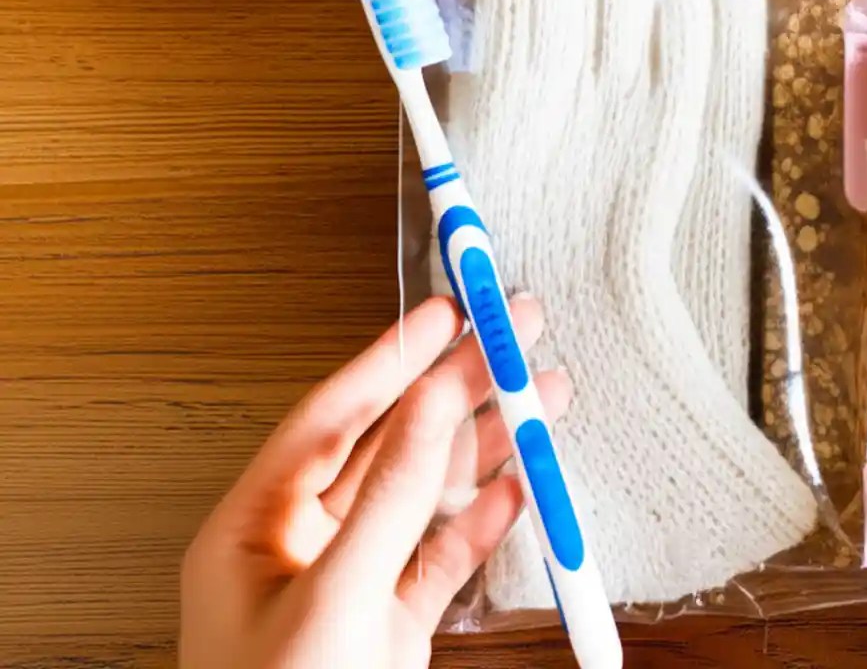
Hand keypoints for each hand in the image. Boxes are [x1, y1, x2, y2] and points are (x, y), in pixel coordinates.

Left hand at [180, 296, 571, 667]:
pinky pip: (447, 553)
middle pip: (393, 443)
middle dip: (457, 387)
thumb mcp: (333, 598)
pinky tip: (525, 483)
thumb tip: (430, 408)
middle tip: (513, 337)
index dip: (393, 357)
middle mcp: (304, 545)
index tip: (444, 312)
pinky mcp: (396, 622)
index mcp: (255, 526)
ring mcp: (355, 583)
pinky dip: (491, 516)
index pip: (334, 415)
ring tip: (543, 398)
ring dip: (489, 444)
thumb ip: (390, 498)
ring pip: (431, 493)